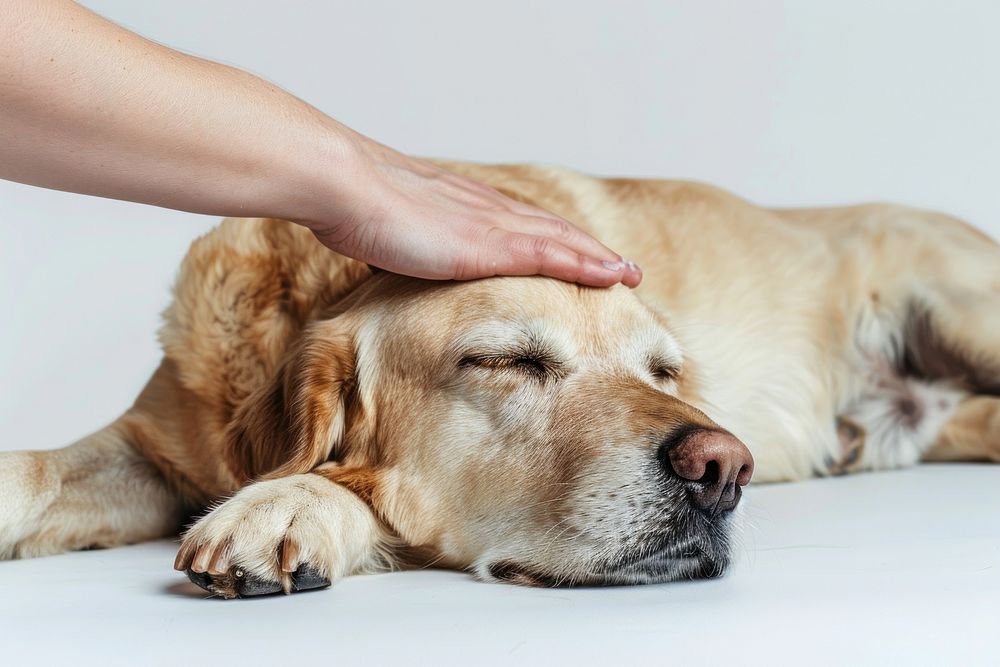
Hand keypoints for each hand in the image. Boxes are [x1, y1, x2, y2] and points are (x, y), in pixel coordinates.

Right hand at [306, 142, 641, 287]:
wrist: (346, 186)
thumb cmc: (356, 206)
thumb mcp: (388, 227)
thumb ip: (406, 240)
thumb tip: (396, 253)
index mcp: (466, 207)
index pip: (523, 225)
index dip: (556, 241)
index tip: (578, 255)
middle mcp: (488, 210)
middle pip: (552, 229)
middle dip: (588, 249)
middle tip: (621, 267)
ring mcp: (493, 225)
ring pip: (562, 240)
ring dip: (598, 257)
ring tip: (627, 273)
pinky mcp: (491, 244)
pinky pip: (553, 255)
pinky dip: (586, 264)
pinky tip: (612, 275)